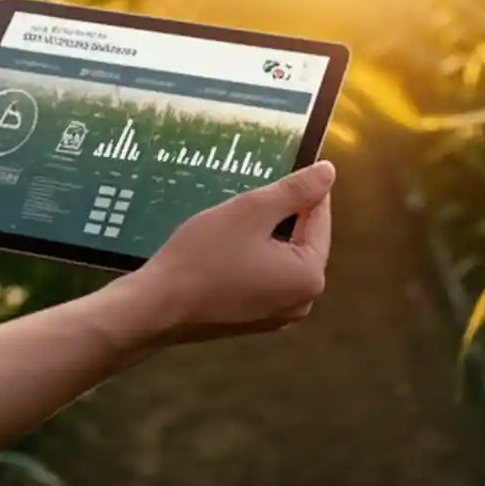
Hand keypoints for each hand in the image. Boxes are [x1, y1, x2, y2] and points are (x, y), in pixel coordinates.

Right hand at [118, 160, 335, 343]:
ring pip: (281, 258)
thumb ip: (295, 190)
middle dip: (282, 216)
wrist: (157, 307)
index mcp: (310, 276)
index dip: (305, 189)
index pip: (320, 219)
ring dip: (265, 236)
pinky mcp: (254, 319)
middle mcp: (302, 301)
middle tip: (252, 196)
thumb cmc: (202, 257)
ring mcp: (277, 314)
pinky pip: (264, 278)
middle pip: (302, 240)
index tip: (292, 166)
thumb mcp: (251, 211)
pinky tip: (226, 248)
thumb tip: (328, 172)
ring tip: (236, 220)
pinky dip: (252, 258)